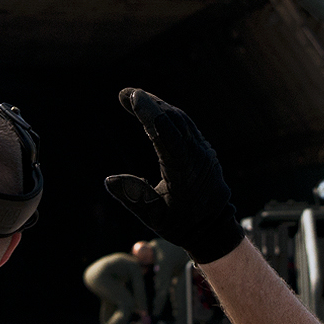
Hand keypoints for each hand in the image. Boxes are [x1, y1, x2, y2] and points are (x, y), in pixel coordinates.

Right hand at [104, 88, 243, 264]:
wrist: (214, 229)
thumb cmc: (182, 224)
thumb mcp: (153, 217)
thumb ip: (132, 197)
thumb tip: (109, 179)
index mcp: (183, 171)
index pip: (165, 134)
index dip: (149, 113)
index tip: (132, 97)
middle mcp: (196, 156)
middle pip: (173, 120)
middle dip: (150, 103)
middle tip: (126, 94)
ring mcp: (202, 151)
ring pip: (181, 119)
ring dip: (159, 106)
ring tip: (136, 97)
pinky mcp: (203, 150)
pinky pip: (186, 126)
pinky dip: (168, 114)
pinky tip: (154, 110)